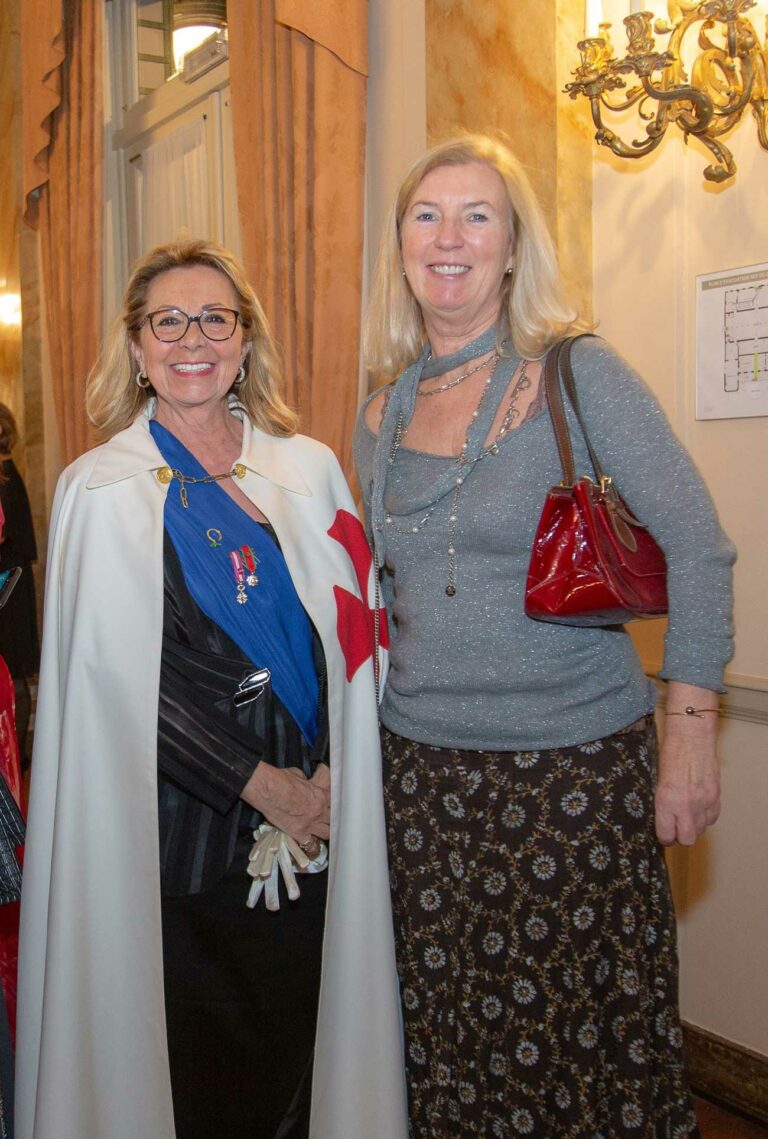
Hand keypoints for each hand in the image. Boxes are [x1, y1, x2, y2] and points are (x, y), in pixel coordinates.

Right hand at [241, 763, 329, 844]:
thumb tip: (305, 780)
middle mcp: (320, 810)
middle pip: (335, 817)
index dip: (331, 797)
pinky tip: (311, 845)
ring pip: (327, 833)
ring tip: (322, 830)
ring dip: (325, 830)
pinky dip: (311, 846)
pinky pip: (311, 846)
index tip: (327, 797)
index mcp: (322, 794)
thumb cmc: (280, 779)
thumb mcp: (299, 774)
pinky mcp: (299, 834)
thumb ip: (306, 781)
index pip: (335, 797)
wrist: (267, 790)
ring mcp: (311, 824)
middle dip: (331, 816)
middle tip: (327, 815)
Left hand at [655, 684, 720, 845]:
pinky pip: (712, 818)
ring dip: (694, 825)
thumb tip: (665, 817)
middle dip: (680, 836)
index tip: (664, 833)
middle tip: (676, 827)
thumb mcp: (658, 780)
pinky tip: (699, 806)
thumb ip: (663, 802)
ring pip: (701, 830)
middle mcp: (686, 805)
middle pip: (687, 839)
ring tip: (687, 813)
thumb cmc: (671, 753)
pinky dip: (706, 816)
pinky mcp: (716, 796)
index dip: (664, 837)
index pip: (667, 835)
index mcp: (666, 801)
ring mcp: (704, 802)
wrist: (692, 737)